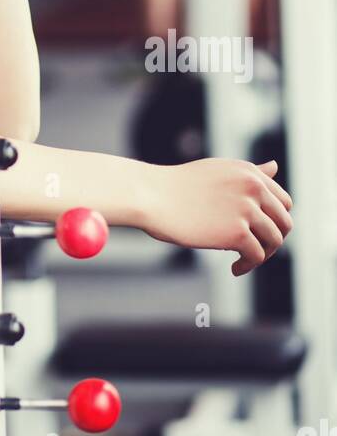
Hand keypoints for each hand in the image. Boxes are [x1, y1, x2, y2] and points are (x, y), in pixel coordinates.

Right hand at [139, 158, 292, 275]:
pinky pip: (257, 256)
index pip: (284, 201)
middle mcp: (253, 186)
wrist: (151, 196)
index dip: (274, 221)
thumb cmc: (178, 186)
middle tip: (254, 251)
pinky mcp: (237, 232)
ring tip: (242, 261)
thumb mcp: (219, 171)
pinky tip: (234, 268)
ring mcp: (246, 209)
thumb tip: (274, 166)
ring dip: (262, 256)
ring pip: (274, 241)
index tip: (258, 232)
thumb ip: (250, 173)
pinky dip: (248, 266)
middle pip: (284, 222)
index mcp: (249, 172)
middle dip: (273, 240)